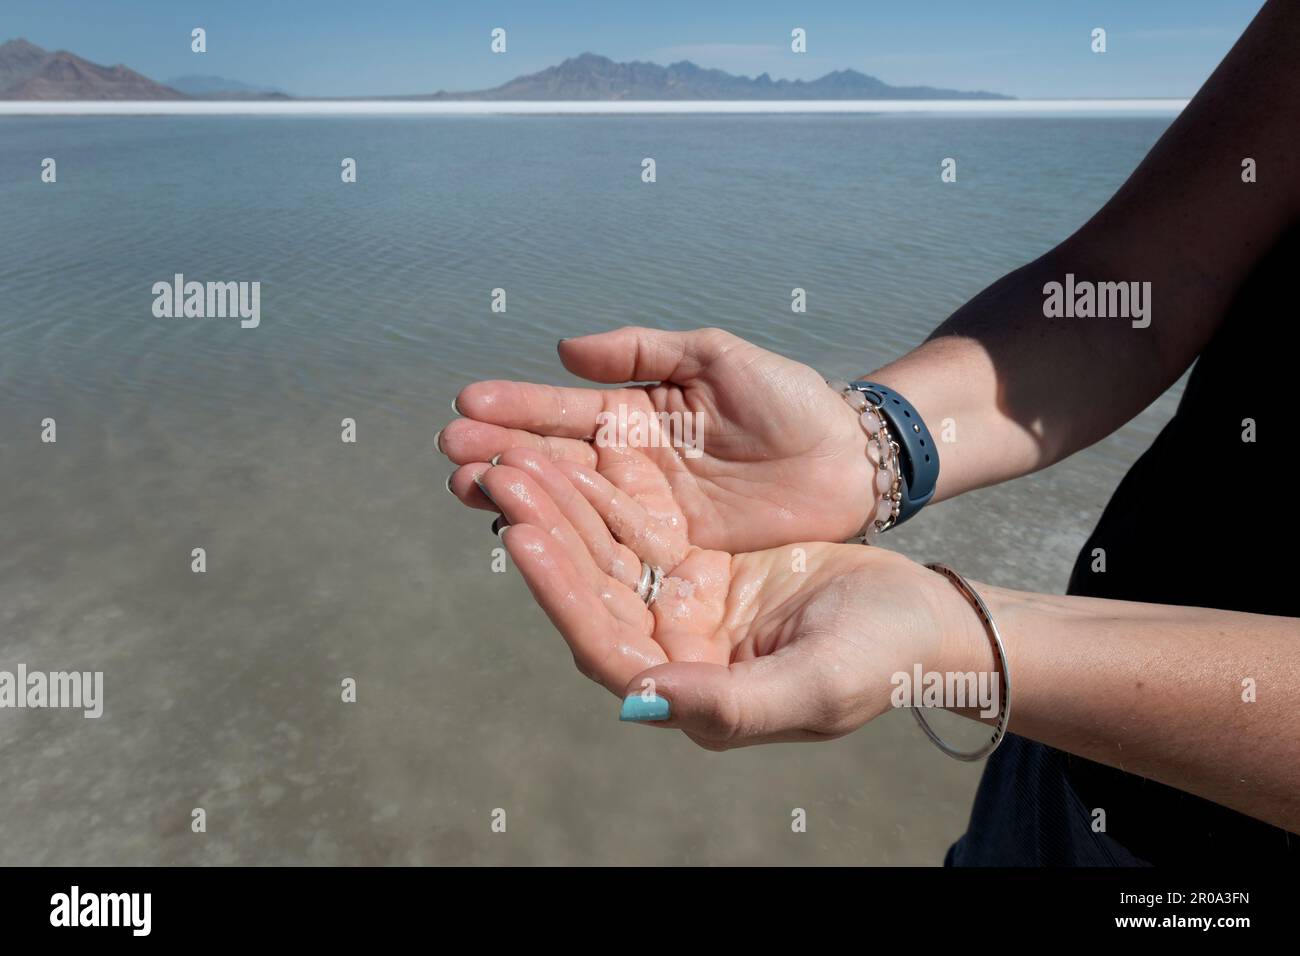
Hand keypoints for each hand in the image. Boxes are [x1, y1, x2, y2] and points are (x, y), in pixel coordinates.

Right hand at [439, 327, 879, 558]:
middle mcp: (630, 466)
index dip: (519, 407)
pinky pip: (615, 551)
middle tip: (452, 451)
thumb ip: (644, 353)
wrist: (850, 461)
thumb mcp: (718, 358)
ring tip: (472, 488)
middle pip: (556, 461)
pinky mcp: (673, 555)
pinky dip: (572, 545)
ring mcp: (647, 513)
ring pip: (574, 506)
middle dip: (503, 453)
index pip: (565, 411)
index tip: (468, 403)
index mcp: (636, 413)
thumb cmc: (790, 400)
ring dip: (523, 498)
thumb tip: (565, 351)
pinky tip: (528, 536)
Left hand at [473, 448, 975, 749]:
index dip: (560, 593)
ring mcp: (681, 602)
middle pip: (591, 587)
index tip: (521, 535)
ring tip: (515, 451)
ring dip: (561, 502)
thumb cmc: (883, 659)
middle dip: (544, 530)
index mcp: (687, 692)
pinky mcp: (695, 561)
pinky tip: (572, 446)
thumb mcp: (818, 685)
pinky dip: (603, 485)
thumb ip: (732, 704)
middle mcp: (670, 649)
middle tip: (498, 471)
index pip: (603, 644)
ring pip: (605, 548)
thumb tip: (641, 700)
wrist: (922, 617)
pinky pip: (637, 518)